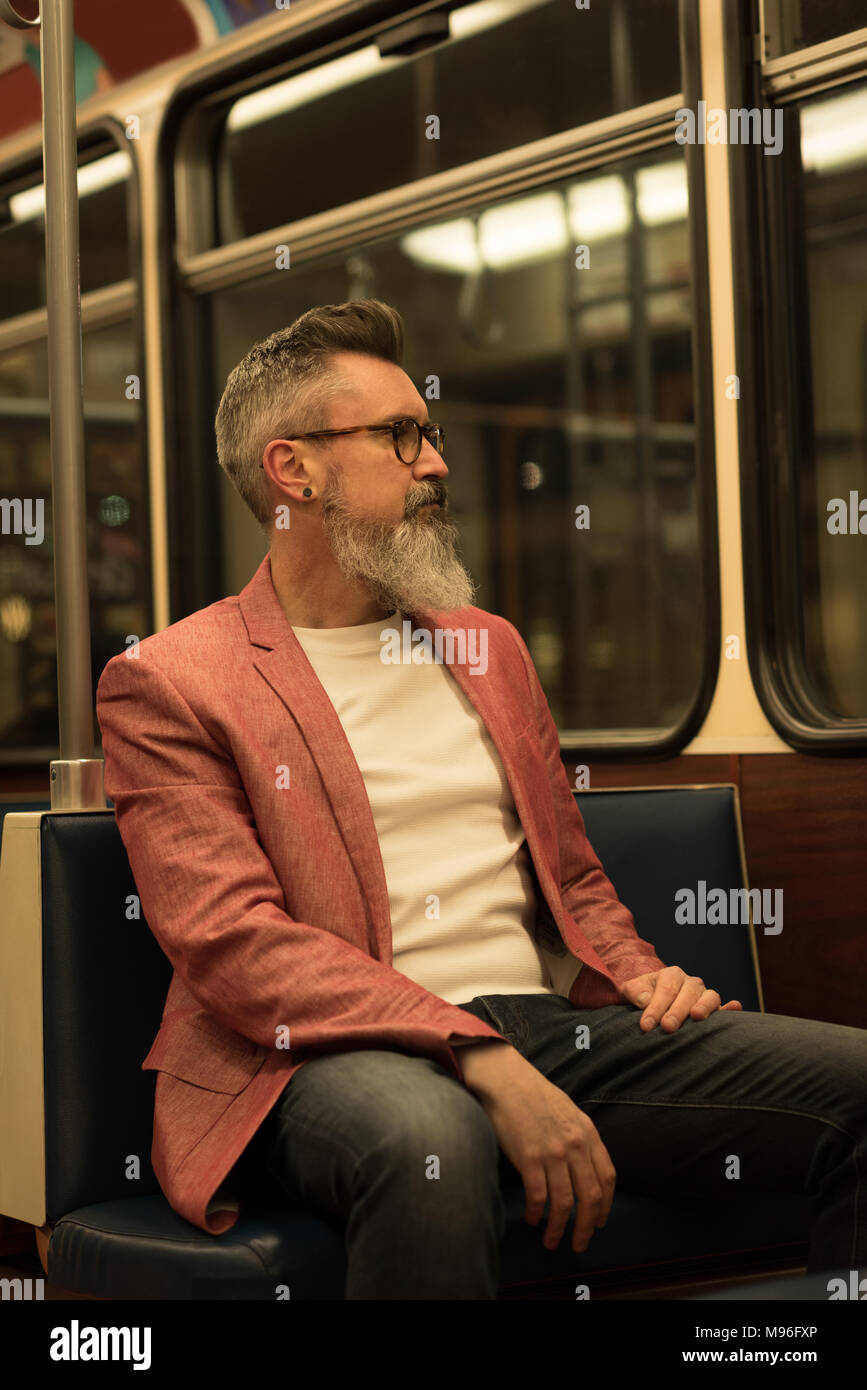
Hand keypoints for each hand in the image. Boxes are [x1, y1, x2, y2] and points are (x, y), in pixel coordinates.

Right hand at [458, 1042, 614, 1252]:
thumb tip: (584, 1169)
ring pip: (564, 1204)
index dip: (605, 1205)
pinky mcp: (529, 1158)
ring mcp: (553, 1153)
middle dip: (586, 1227)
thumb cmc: (534, 1094)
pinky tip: (532, 1219)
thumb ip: (581, 1138)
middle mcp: (575, 1145)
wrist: (506, 1079)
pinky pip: (538, 1197)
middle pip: (590, 1197)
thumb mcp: (569, 1112)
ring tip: (552, 1241)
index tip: (598, 1222)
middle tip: (579, 1244)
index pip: (607, 1177)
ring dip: (559, 1229)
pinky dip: (536, 1213)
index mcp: (588, 1133)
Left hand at [619, 966, 742, 1031]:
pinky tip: (735, 1007)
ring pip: (709, 997)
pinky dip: (730, 1008)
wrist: (651, 996)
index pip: (665, 990)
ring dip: (704, 1007)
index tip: (646, 1025)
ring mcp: (703, 994)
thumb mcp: (632, 990)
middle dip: (677, 1011)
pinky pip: (723, 1007)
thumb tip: (645, 1000)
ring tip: (696, 1017)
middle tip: (667, 1027)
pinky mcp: (713, 1008)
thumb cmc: (642, 994)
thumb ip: (635, 992)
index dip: (656, 1007)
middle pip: (687, 994)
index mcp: (671, 975)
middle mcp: (690, 982)